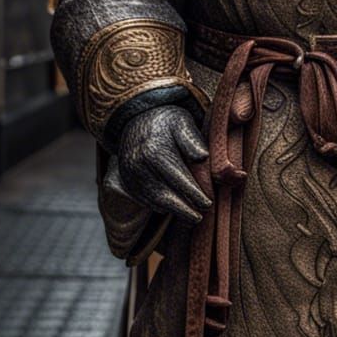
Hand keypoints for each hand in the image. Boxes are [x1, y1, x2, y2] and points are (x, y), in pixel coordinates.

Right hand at [118, 106, 210, 224]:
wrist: (137, 119)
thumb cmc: (167, 122)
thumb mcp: (182, 122)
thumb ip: (193, 139)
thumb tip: (203, 156)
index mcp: (155, 151)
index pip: (178, 179)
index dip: (194, 194)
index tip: (208, 204)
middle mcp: (139, 166)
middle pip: (164, 196)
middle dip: (183, 210)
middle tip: (199, 218)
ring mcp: (130, 175)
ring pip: (153, 201)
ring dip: (173, 211)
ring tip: (191, 217)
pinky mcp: (127, 181)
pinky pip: (144, 200)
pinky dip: (160, 207)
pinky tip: (174, 209)